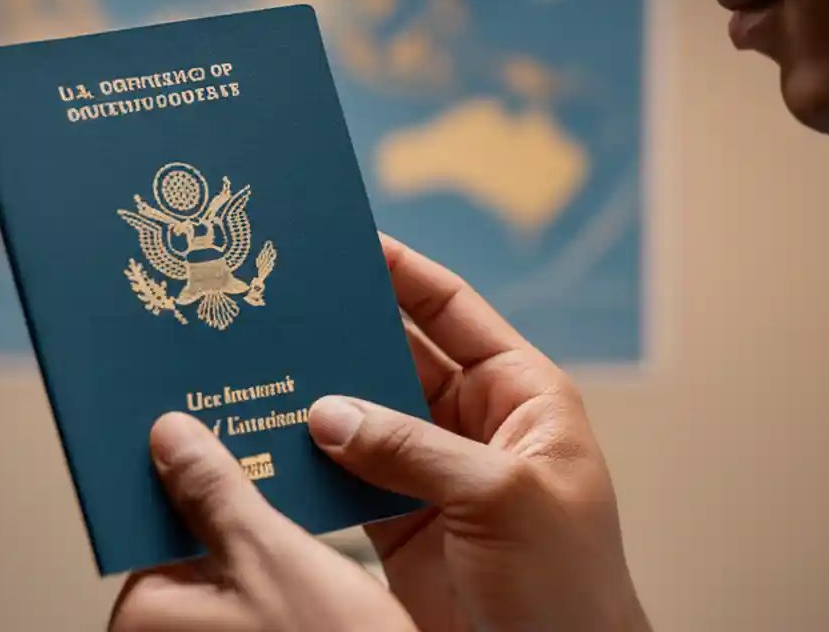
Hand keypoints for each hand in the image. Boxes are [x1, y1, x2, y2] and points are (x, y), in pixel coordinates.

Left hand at [109, 412, 417, 631]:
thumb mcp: (272, 555)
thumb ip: (215, 493)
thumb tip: (168, 436)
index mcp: (145, 617)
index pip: (145, 517)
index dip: (176, 463)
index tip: (200, 416)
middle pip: (182, 536)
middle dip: (218, 490)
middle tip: (254, 435)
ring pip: (219, 560)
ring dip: (249, 519)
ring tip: (285, 472)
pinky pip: (244, 586)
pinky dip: (267, 554)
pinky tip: (301, 527)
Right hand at [305, 234, 649, 631]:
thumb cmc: (568, 588)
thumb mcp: (502, 497)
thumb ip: (413, 448)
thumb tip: (327, 412)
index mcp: (521, 395)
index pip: (455, 312)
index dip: (404, 273)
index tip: (351, 239)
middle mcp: (473, 425)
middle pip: (397, 357)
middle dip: (345, 332)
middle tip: (283, 303)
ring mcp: (431, 475)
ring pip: (362, 416)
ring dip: (317, 397)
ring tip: (260, 365)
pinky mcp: (398, 524)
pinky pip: (344, 476)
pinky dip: (308, 462)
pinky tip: (266, 442)